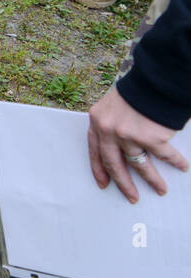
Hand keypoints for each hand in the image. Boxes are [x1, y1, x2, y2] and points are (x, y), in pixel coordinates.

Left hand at [87, 86, 188, 202]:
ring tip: (160, 190)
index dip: (99, 169)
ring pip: (140, 164)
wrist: (154, 80)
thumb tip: (121, 146)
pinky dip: (175, 161)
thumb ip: (113, 123)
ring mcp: (129, 136)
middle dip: (123, 183)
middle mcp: (109, 131)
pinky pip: (165, 155)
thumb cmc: (137, 91)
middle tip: (131, 197)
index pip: (95, 151)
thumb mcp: (114, 106)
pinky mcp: (150, 138)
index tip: (104, 183)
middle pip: (114, 164)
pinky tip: (182, 167)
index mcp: (97, 122)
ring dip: (152, 179)